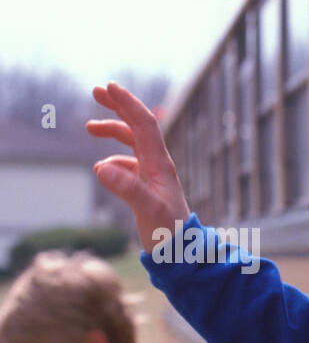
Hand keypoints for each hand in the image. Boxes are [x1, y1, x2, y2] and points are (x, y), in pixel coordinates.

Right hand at [86, 81, 190, 253]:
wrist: (183, 255)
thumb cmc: (170, 235)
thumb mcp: (148, 211)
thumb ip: (128, 189)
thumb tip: (100, 167)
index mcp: (160, 165)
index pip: (144, 125)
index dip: (127, 104)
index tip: (108, 86)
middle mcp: (159, 167)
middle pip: (139, 128)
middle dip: (119, 108)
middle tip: (96, 91)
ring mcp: (154, 178)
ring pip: (133, 145)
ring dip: (113, 132)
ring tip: (90, 128)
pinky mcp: (149, 190)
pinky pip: (130, 166)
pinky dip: (114, 160)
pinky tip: (104, 170)